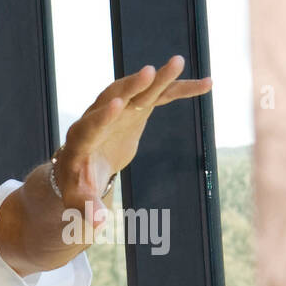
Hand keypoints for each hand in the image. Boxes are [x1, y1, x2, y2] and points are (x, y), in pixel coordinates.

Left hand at [56, 55, 211, 214]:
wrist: (82, 166)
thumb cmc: (77, 185)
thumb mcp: (80, 200)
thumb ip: (88, 209)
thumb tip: (98, 224)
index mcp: (80, 141)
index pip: (90, 126)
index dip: (103, 116)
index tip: (118, 105)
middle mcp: (97, 118)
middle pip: (112, 98)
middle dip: (130, 86)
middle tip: (148, 71)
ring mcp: (118, 109)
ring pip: (138, 90)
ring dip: (157, 78)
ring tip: (179, 62)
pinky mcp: (136, 108)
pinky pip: (159, 96)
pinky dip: (180, 89)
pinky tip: (207, 84)